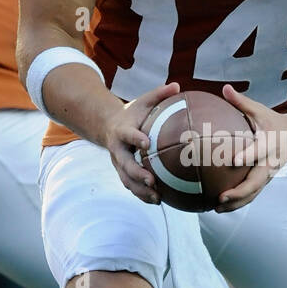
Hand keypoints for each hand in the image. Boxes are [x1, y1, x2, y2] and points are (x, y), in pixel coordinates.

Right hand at [104, 81, 179, 201]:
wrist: (109, 127)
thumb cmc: (133, 113)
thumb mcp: (142, 101)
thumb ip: (158, 94)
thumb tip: (177, 86)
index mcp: (122, 131)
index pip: (128, 135)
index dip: (135, 139)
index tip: (147, 144)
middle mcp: (118, 150)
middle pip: (125, 164)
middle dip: (137, 174)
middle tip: (152, 181)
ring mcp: (118, 164)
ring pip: (127, 180)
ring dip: (140, 191)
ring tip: (157, 198)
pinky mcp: (122, 173)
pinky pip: (131, 186)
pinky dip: (142, 195)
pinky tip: (159, 201)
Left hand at [214, 85, 286, 212]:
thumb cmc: (271, 121)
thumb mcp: (260, 110)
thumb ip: (241, 102)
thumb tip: (225, 88)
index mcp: (269, 144)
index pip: (258, 151)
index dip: (248, 156)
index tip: (234, 161)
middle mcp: (270, 163)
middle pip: (257, 182)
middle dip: (240, 192)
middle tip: (221, 197)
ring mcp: (269, 175)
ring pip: (254, 193)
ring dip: (237, 203)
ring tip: (216, 208)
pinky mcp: (265, 181)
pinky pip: (252, 194)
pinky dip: (238, 202)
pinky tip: (220, 207)